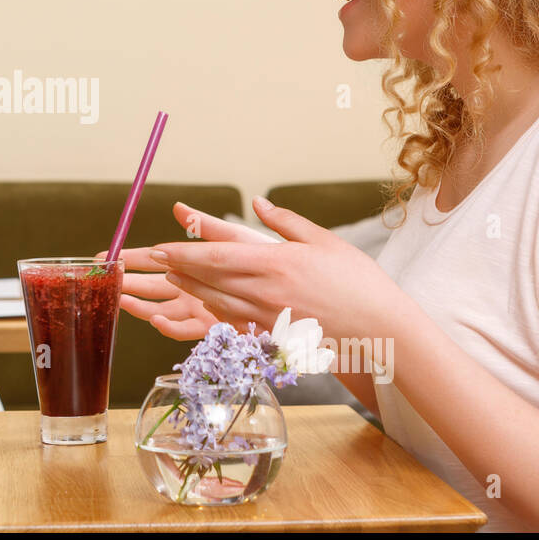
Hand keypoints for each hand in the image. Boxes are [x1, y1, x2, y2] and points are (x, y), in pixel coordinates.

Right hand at [98, 201, 278, 340]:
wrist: (304, 293)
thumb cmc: (273, 260)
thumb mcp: (239, 239)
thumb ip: (208, 226)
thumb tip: (178, 206)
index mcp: (198, 266)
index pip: (156, 260)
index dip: (131, 258)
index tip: (107, 256)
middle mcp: (195, 289)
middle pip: (152, 285)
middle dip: (126, 281)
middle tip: (100, 280)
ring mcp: (204, 309)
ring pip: (163, 308)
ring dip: (140, 304)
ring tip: (119, 299)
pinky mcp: (216, 327)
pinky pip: (188, 329)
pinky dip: (169, 326)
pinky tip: (155, 318)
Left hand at [148, 196, 409, 343]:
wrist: (381, 332)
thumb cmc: (358, 282)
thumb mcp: (324, 241)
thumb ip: (285, 222)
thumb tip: (257, 202)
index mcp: (274, 264)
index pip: (215, 256)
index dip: (184, 251)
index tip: (162, 245)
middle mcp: (264, 292)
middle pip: (208, 279)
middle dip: (179, 268)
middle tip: (156, 258)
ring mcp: (267, 318)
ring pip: (216, 302)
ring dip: (191, 289)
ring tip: (173, 277)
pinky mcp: (274, 337)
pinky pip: (235, 323)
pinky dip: (215, 310)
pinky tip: (206, 302)